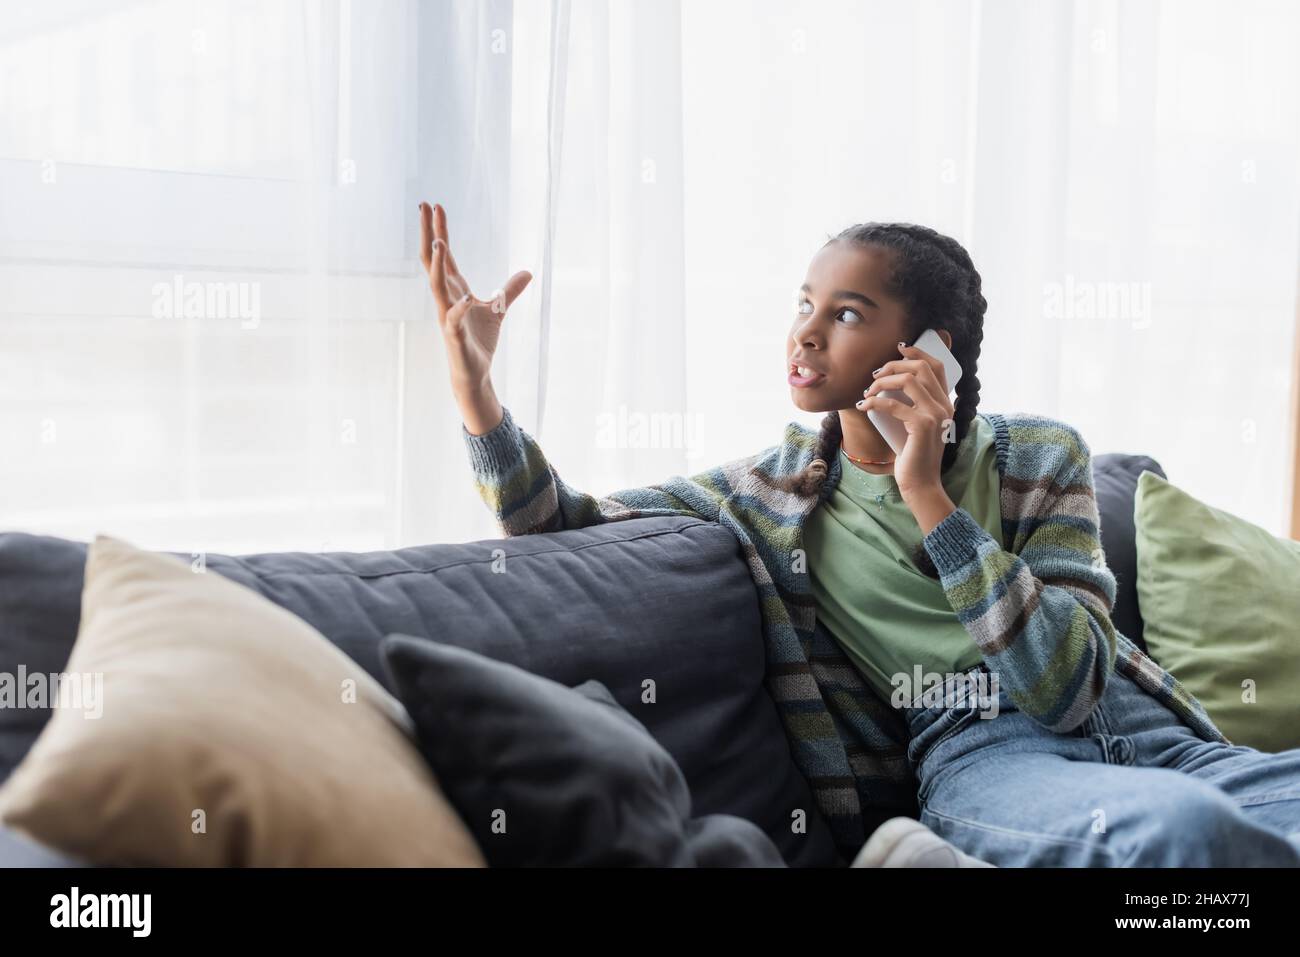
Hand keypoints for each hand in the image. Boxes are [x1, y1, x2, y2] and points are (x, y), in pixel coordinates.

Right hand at [418, 201, 531, 398]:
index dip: (440, 230)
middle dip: (428, 234)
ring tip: (439, 242)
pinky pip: (453, 318)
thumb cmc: (479, 340)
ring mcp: (447, 315)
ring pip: (437, 286)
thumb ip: (508, 290)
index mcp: (454, 288)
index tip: (435, 206)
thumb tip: (527, 272)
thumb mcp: (498, 309)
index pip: (444, 254)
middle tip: (424, 206)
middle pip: (432, 260)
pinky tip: (466, 297)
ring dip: (437, 264)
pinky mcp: (454, 334)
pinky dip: (459, 307)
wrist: (475, 370)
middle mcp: (446, 297)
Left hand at [857, 340, 957, 500]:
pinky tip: (864, 406)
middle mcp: (944, 406)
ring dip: (882, 382)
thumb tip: (889, 385)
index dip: (918, 352)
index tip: (899, 349)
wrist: (920, 483)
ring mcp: (936, 415)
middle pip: (921, 368)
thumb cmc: (914, 455)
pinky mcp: (923, 426)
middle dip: (894, 366)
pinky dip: (875, 402)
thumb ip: (913, 406)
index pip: (937, 366)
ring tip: (868, 392)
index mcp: (945, 404)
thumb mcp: (916, 426)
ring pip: (908, 381)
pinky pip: (895, 404)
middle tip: (874, 376)